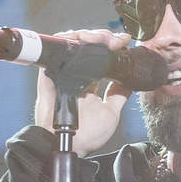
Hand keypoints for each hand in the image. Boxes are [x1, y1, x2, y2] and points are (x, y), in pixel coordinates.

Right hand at [35, 27, 132, 157]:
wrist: (69, 145)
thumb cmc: (87, 135)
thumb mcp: (111, 113)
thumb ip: (119, 95)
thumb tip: (130, 82)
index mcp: (88, 85)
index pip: (99, 59)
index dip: (110, 48)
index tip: (124, 43)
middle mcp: (75, 77)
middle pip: (86, 47)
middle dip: (102, 38)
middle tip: (115, 40)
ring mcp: (62, 75)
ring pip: (72, 45)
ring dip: (88, 36)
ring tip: (102, 39)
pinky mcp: (49, 74)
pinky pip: (54, 52)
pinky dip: (67, 41)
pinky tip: (82, 38)